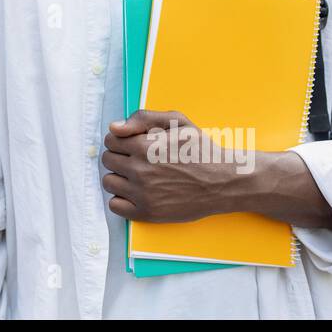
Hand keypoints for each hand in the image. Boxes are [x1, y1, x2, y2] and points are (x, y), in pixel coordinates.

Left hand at [101, 109, 240, 222]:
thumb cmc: (201, 149)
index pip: (110, 140)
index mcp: (145, 146)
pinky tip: (136, 192)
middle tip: (135, 159)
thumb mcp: (178, 121)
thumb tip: (114, 127)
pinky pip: (115, 205)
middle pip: (107, 160)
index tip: (131, 143)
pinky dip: (121, 199)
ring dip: (118, 177)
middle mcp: (140, 171)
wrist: (223, 182)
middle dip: (118, 156)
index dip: (120, 139)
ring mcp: (143, 194)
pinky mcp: (147, 213)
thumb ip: (143, 118)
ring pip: (108, 182)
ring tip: (135, 175)